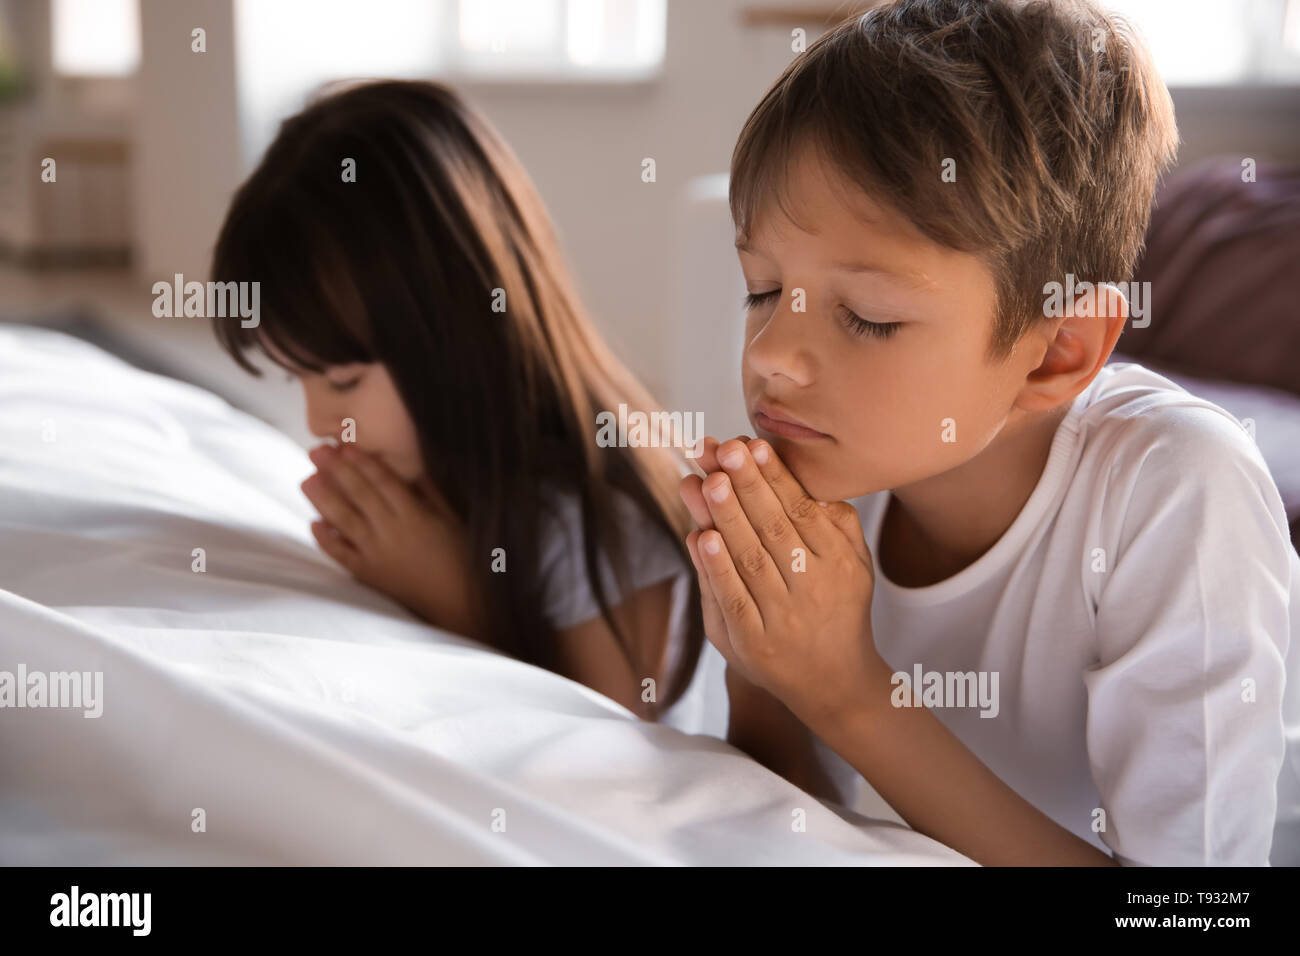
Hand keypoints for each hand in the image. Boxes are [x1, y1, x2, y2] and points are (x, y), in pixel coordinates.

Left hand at [300, 444, 481, 637]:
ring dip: (323, 499)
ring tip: (306, 480)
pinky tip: (313, 523)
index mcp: (414, 516)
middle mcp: (391, 532)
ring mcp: (376, 554)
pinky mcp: (369, 574)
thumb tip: (410, 469)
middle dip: (336, 471)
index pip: (383, 482)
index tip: (345, 445)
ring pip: (344, 521)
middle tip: (316, 451)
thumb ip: (431, 492)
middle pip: (359, 495)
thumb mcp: (452, 519)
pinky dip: (325, 540)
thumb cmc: (462, 556)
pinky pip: (341, 555)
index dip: (363, 462)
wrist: (458, 601)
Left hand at [680, 436, 886, 723]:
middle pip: (774, 529)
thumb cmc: (838, 608)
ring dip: (724, 518)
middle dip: (746, 486)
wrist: (835, 684)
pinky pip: (732, 599)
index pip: (802, 511)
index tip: (753, 444)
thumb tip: (795, 473)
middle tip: (722, 450)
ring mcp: (781, 618)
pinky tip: (700, 536)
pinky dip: (715, 568)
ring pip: (749, 560)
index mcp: (839, 562)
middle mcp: (813, 588)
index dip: (776, 477)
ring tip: (705, 480)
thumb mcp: (854, 563)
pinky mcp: (752, 644)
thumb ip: (834, 519)